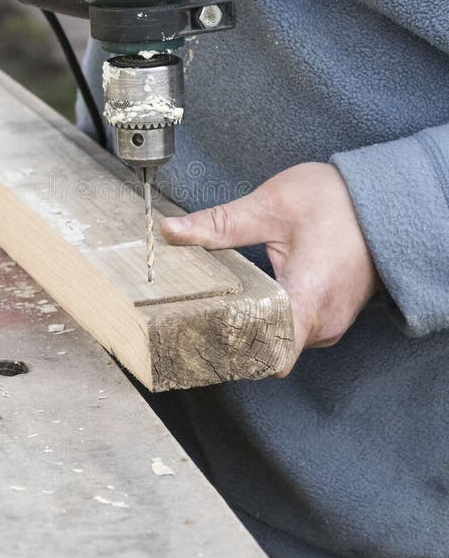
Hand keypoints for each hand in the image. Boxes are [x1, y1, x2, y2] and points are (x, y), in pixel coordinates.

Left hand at [161, 163, 379, 375]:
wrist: (385, 201)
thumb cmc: (337, 202)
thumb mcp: (270, 206)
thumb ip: (219, 224)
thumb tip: (171, 232)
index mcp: (308, 299)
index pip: (268, 355)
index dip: (231, 350)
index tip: (199, 335)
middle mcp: (321, 324)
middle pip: (265, 351)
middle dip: (230, 334)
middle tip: (196, 310)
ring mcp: (328, 325)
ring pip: (277, 343)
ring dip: (251, 326)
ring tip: (223, 300)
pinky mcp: (328, 320)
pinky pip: (292, 332)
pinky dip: (270, 320)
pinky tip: (252, 298)